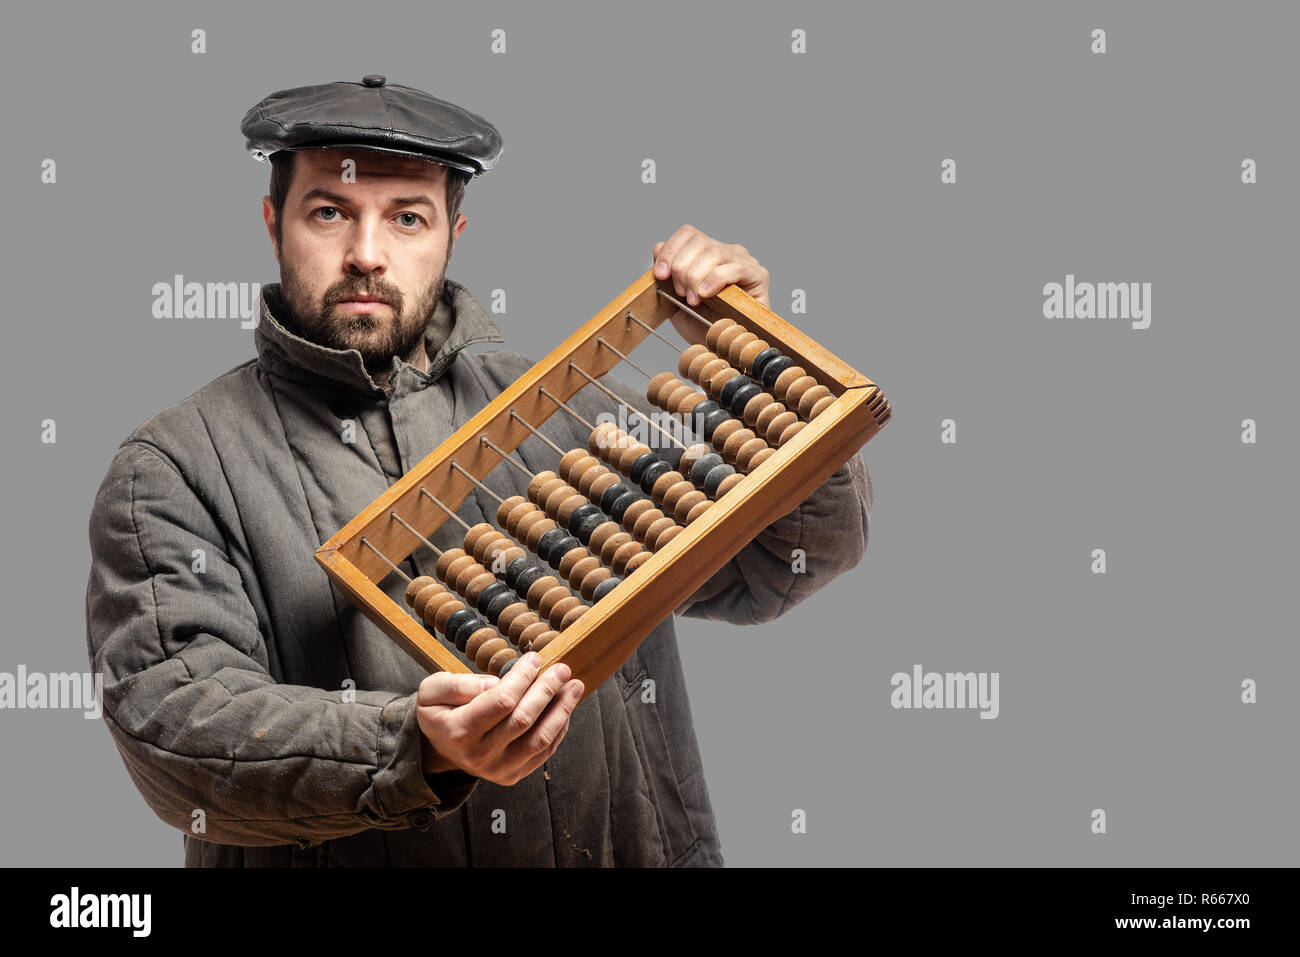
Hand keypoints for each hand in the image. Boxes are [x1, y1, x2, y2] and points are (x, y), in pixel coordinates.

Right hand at [416, 652, 583, 785]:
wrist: (440, 749)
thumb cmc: (440, 711)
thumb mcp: (432, 691)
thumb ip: (458, 685)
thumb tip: (494, 682)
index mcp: (459, 731)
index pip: (500, 702)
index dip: (521, 678)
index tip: (534, 658)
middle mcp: (480, 755)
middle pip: (523, 720)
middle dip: (547, 690)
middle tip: (562, 669)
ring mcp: (498, 769)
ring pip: (539, 740)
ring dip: (561, 711)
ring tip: (574, 686)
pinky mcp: (513, 775)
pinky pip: (543, 752)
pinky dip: (558, 728)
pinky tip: (564, 707)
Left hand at [652, 224, 770, 344]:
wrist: (721, 348)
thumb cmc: (701, 324)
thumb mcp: (674, 298)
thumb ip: (666, 273)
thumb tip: (659, 247)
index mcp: (707, 252)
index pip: (688, 234)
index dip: (671, 250)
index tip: (659, 275)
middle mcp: (726, 252)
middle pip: (699, 241)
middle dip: (682, 268)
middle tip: (680, 293)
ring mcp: (743, 262)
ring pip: (714, 252)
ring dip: (696, 276)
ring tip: (693, 299)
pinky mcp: (758, 276)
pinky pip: (736, 268)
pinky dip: (716, 279)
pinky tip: (706, 294)